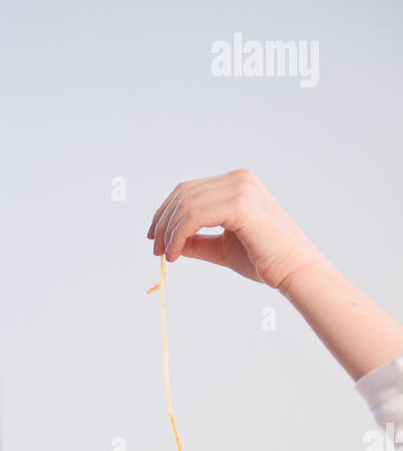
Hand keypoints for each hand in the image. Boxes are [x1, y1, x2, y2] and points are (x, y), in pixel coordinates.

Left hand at [146, 169, 322, 289]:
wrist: (294, 270)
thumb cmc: (264, 260)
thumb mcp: (221, 248)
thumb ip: (197, 240)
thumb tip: (169, 242)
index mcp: (237, 183)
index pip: (189, 189)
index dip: (165, 212)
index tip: (155, 238)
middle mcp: (239, 179)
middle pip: (183, 193)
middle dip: (163, 222)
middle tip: (156, 249)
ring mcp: (241, 189)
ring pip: (186, 204)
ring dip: (169, 232)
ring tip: (167, 255)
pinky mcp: (240, 206)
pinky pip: (195, 217)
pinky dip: (179, 235)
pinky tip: (176, 254)